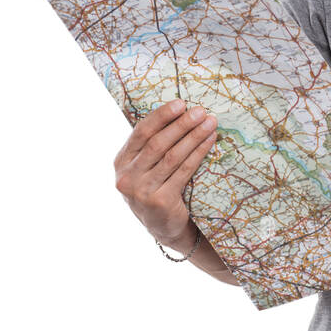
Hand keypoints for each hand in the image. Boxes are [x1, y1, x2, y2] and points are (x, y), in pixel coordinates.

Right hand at [114, 99, 219, 248]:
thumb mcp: (144, 168)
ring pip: (172, 156)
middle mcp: (127, 177)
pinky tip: (209, 142)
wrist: (163, 226)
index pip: (141, 132)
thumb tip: (178, 111)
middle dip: (181, 124)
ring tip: (209, 123)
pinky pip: (183, 171)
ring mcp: (142, 191)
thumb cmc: (156, 188)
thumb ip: (150, 146)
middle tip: (200, 111)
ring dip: (193, 136)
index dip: (161, 116)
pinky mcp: (160, 202)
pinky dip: (198, 153)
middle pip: (157, 143)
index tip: (180, 103)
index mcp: (121, 162)